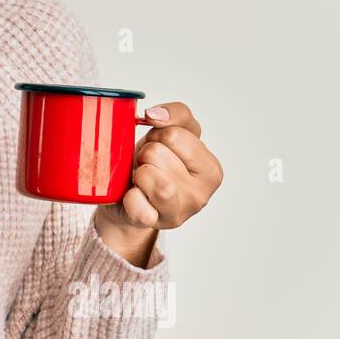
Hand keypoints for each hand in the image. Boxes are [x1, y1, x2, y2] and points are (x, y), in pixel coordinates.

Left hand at [95, 101, 222, 234]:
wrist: (129, 198)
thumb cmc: (155, 163)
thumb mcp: (174, 132)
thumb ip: (175, 114)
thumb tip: (154, 115)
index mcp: (211, 170)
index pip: (173, 134)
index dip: (158, 136)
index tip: (161, 149)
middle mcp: (200, 195)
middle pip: (156, 153)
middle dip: (145, 153)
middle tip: (148, 165)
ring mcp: (178, 213)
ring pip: (147, 174)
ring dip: (137, 171)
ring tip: (141, 179)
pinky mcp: (153, 224)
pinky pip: (134, 202)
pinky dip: (128, 195)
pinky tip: (134, 196)